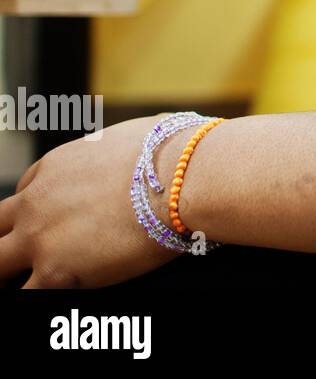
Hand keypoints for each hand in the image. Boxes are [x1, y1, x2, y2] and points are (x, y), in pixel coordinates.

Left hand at [0, 117, 189, 287]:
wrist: (185, 176)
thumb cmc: (174, 152)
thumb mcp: (135, 134)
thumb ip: (123, 146)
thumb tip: (149, 142)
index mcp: (55, 166)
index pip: (24, 192)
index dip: (36, 211)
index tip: (53, 222)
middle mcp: (38, 200)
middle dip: (7, 241)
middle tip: (22, 256)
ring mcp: (41, 238)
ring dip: (9, 273)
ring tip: (26, 281)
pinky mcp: (56, 271)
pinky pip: (24, 295)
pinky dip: (34, 295)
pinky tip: (54, 293)